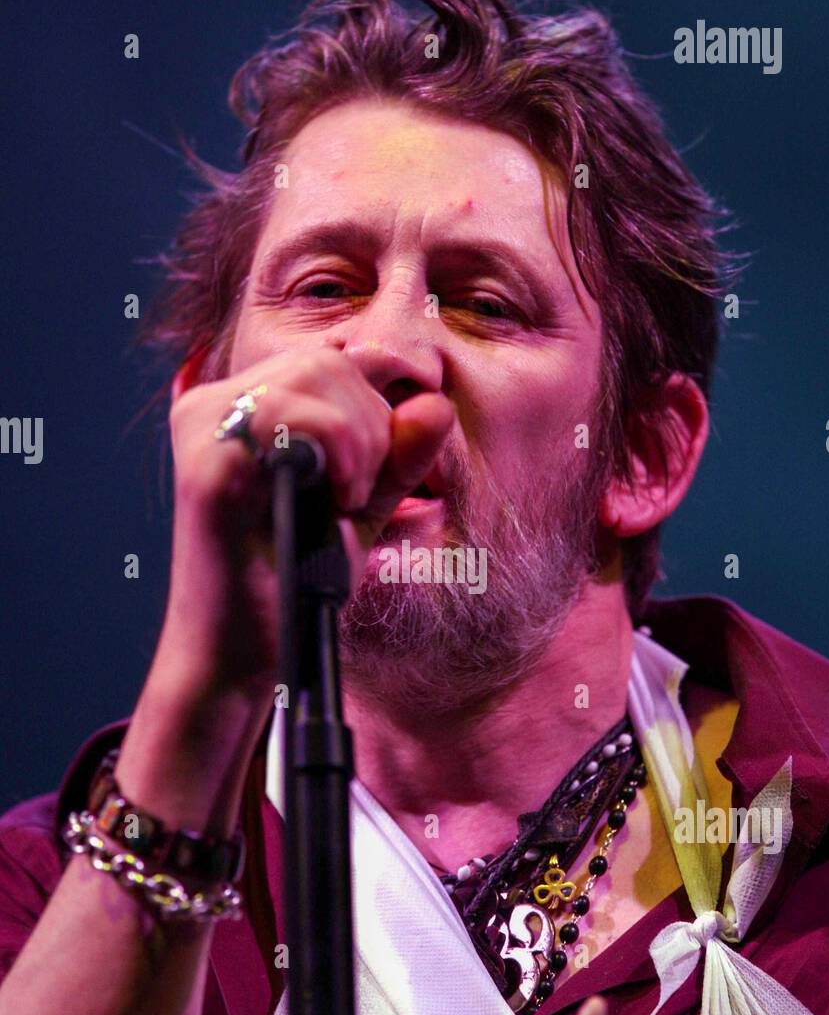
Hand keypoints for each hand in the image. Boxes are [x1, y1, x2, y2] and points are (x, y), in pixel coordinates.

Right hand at [155, 347, 454, 696]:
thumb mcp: (360, 510)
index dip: (380, 385)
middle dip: (371, 424)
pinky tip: (339, 499)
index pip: (328, 357)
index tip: (399, 437)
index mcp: (242, 408)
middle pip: (326, 361)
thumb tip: (436, 402)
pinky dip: (337, 448)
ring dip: (358, 440)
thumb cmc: (290, 585)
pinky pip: (293, 412)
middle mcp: (212, 404)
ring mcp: (204, 427)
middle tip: (362, 494)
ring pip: (315, 374)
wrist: (236, 657)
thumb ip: (397, 457)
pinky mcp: (208, 461)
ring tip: (348, 501)